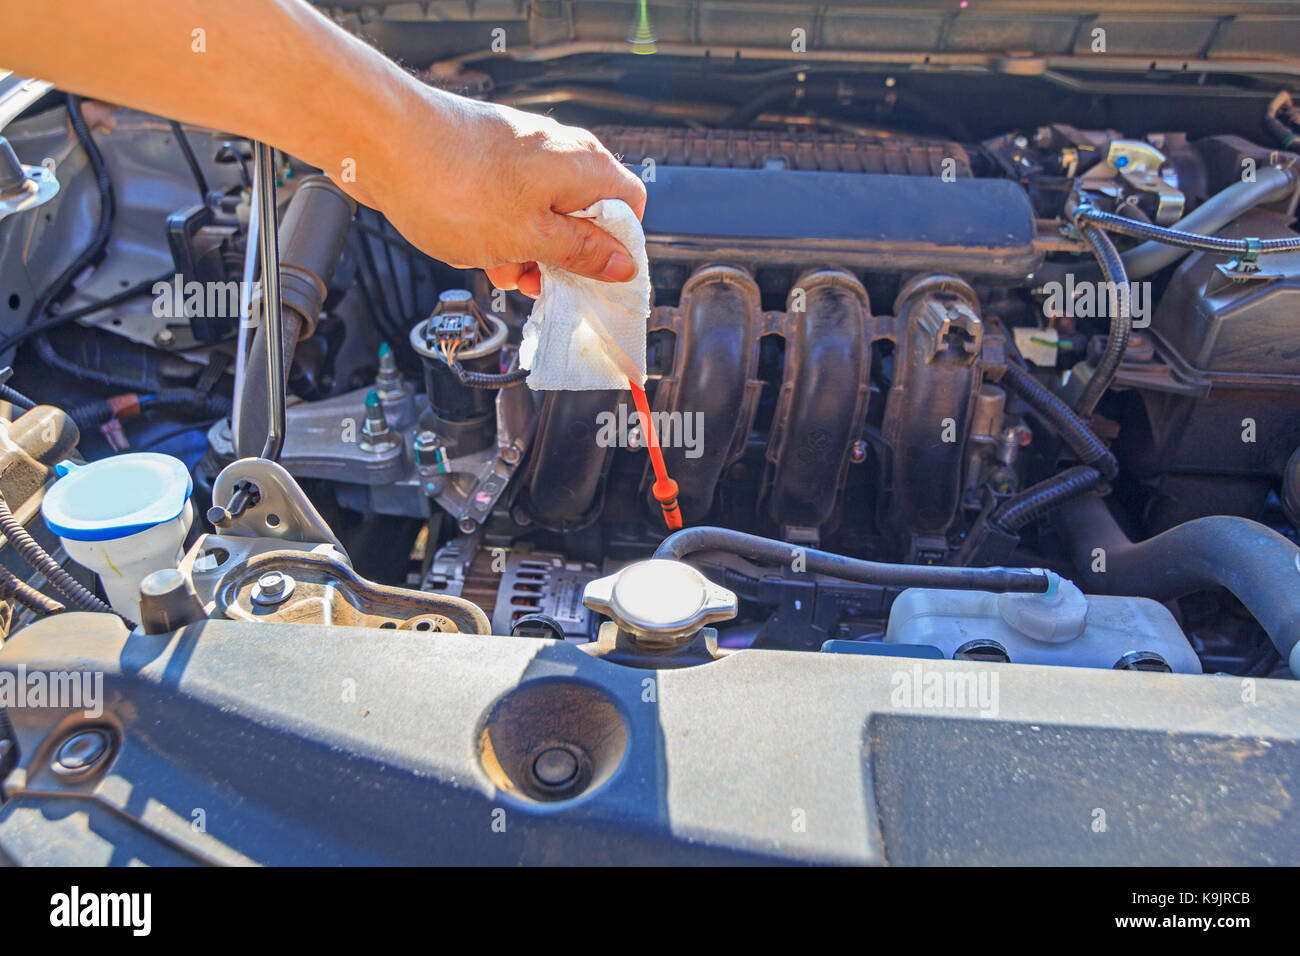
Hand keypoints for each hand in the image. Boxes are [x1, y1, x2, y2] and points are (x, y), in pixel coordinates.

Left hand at [338, 88, 645, 296]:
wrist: (381, 140)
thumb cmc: (452, 184)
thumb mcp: (528, 238)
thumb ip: (580, 253)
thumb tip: (622, 263)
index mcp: (585, 167)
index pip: (630, 209)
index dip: (619, 250)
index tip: (598, 281)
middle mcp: (560, 152)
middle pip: (586, 215)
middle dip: (564, 257)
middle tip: (538, 282)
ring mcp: (523, 153)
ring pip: (544, 215)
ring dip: (528, 250)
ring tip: (497, 265)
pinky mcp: (490, 158)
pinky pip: (512, 205)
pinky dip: (501, 232)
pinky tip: (476, 247)